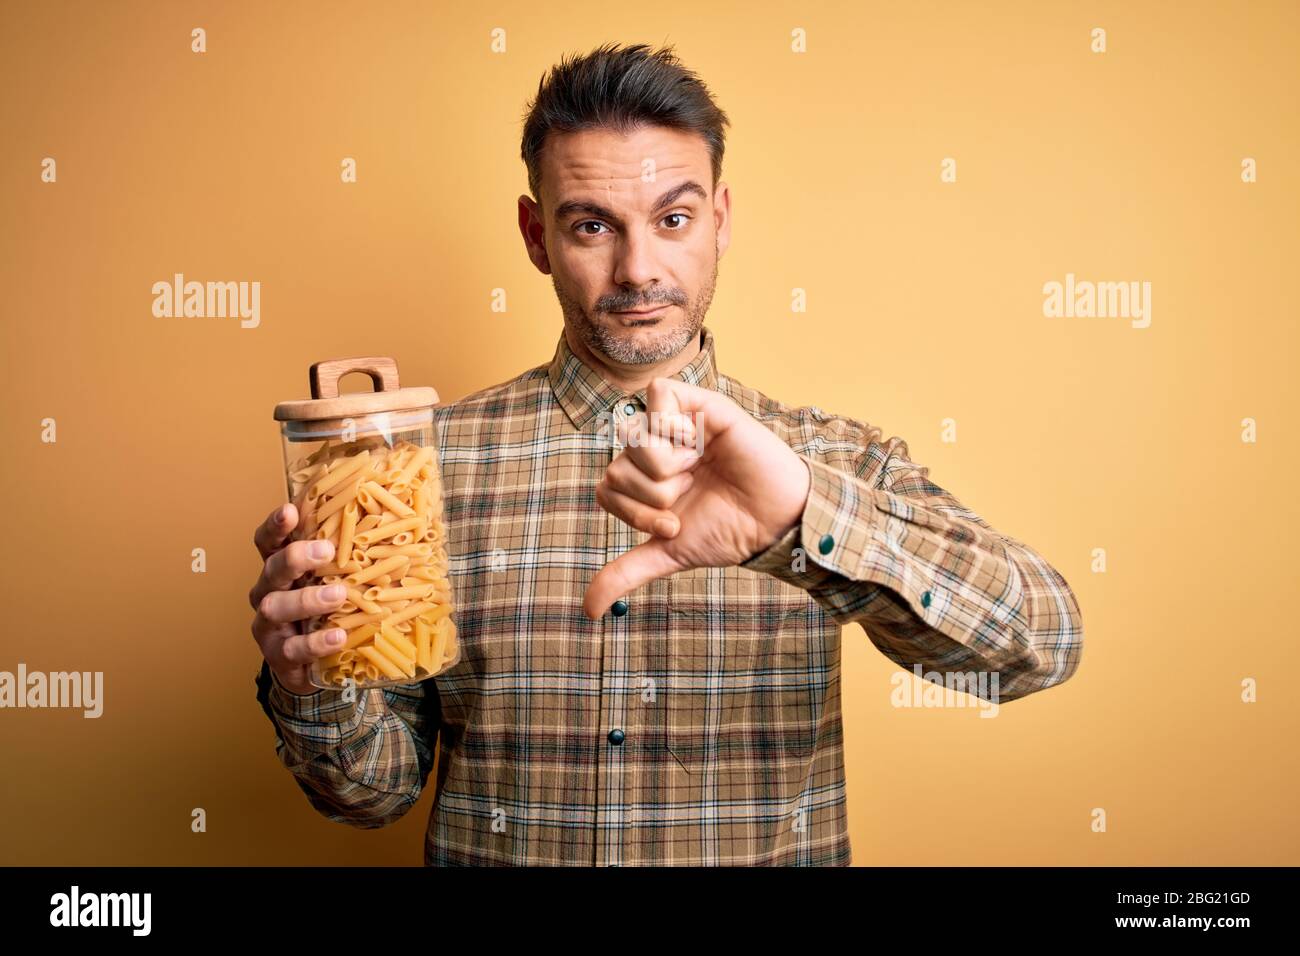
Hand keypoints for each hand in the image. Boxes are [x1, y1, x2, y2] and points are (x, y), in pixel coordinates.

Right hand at [248, 503, 350, 695]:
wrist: (310, 666)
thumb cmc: (325, 611)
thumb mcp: (332, 581)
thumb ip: (348, 558)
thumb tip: (397, 525)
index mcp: (280, 569)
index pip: (268, 542)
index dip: (275, 525)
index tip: (290, 510)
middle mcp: (268, 593)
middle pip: (271, 569)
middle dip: (295, 558)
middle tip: (327, 551)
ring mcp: (269, 625)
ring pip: (275, 607)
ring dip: (307, 599)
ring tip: (339, 595)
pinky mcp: (278, 656)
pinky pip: (292, 648)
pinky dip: (315, 642)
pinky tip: (338, 636)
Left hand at [582, 377, 811, 618]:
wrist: (776, 521)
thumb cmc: (728, 531)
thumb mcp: (670, 552)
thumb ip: (625, 572)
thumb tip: (587, 611)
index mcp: (644, 479)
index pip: (607, 488)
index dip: (634, 513)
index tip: (673, 525)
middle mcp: (655, 449)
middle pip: (617, 466)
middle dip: (655, 496)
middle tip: (692, 494)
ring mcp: (675, 424)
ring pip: (633, 436)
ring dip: (666, 466)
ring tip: (700, 468)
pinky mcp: (699, 403)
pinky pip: (658, 393)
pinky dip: (672, 423)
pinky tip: (698, 440)